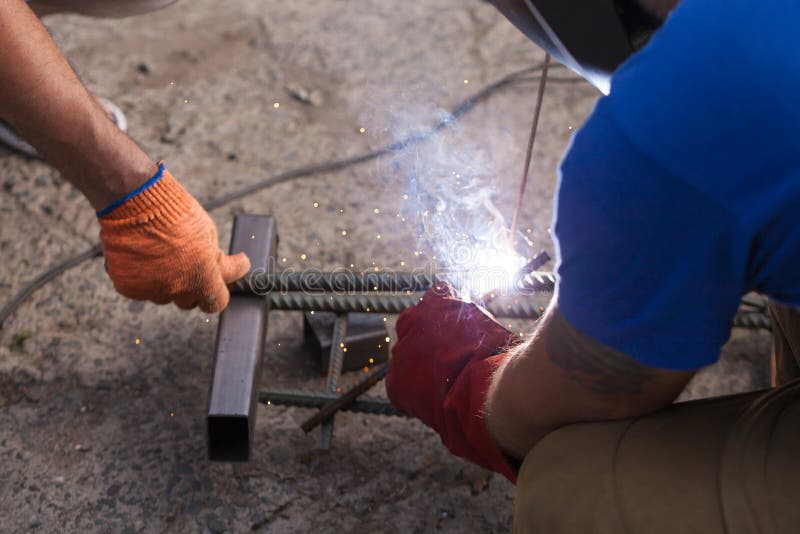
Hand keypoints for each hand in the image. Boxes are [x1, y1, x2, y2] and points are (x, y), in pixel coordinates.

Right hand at [98, 162, 249, 312]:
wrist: (133, 200)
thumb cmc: (173, 211)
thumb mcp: (207, 231)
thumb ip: (214, 258)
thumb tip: (217, 268)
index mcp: (202, 275)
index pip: (218, 301)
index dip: (220, 289)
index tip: (223, 275)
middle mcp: (177, 288)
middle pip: (190, 300)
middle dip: (194, 285)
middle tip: (190, 262)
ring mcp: (151, 290)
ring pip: (165, 294)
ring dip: (167, 280)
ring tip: (161, 252)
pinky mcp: (128, 286)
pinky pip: (142, 288)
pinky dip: (143, 276)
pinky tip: (143, 255)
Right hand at [386, 286, 519, 481]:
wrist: (495, 389)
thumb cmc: (476, 420)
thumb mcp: (451, 433)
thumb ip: (440, 418)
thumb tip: (451, 426)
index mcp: (397, 385)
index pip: (404, 380)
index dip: (426, 381)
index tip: (444, 384)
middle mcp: (399, 353)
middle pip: (410, 347)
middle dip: (429, 352)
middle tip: (457, 360)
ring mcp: (416, 325)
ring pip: (420, 319)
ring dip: (437, 326)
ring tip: (464, 335)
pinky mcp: (438, 304)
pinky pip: (438, 294)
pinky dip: (448, 300)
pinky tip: (466, 310)